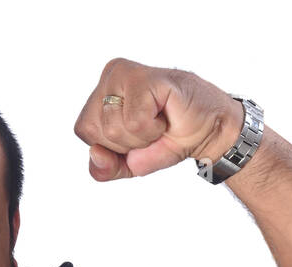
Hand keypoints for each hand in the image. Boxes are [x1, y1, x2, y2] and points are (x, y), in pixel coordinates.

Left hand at [73, 58, 240, 179]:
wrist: (207, 132)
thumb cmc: (168, 140)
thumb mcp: (128, 163)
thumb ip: (103, 168)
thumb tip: (95, 152)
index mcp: (100, 93)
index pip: (84, 132)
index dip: (112, 146)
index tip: (136, 134)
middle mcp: (110, 76)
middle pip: (97, 131)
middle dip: (126, 143)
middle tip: (151, 128)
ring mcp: (126, 73)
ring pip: (114, 128)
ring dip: (142, 136)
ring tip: (159, 121)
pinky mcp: (146, 77)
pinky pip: (135, 121)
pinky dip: (153, 129)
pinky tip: (165, 114)